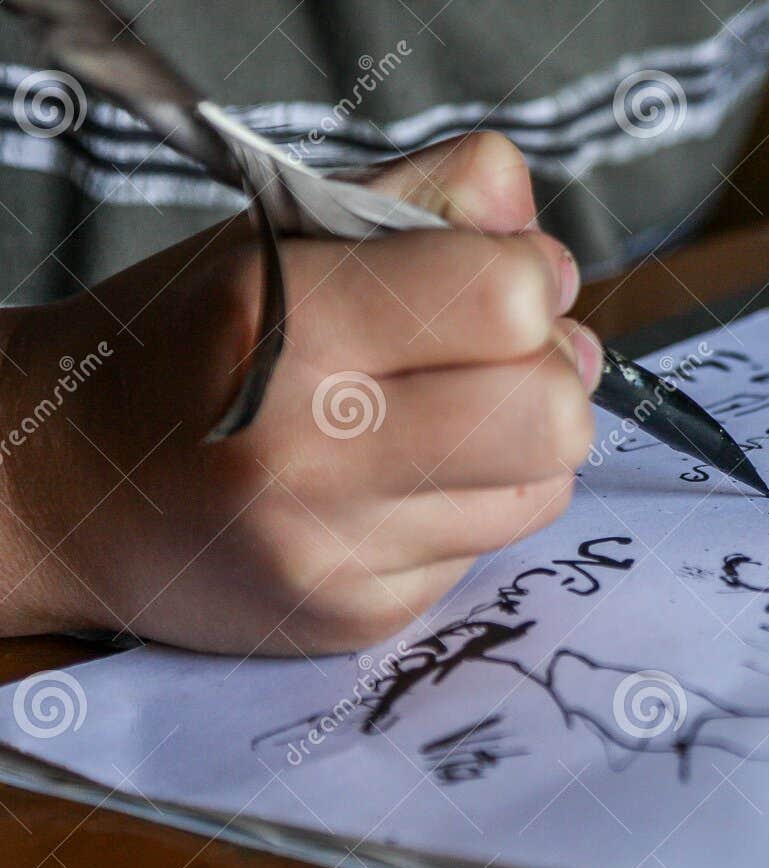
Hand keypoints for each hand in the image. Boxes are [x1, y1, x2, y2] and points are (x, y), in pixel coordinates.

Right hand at [0, 132, 599, 654]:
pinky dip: (471, 505)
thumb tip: (535, 224)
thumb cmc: (179, 347)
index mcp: (292, 326)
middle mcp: (312, 450)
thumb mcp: (279, 236)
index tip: (503, 278)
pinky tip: (401, 484)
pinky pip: (490, 548)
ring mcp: (338, 549)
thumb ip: (421, 197)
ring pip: (543, 487)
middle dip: (552, 371)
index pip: (506, 300)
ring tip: (448, 417)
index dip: (532, 276)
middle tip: (504, 356)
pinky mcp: (360, 617)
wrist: (62, 492)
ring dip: (524, 445)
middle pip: (552, 412)